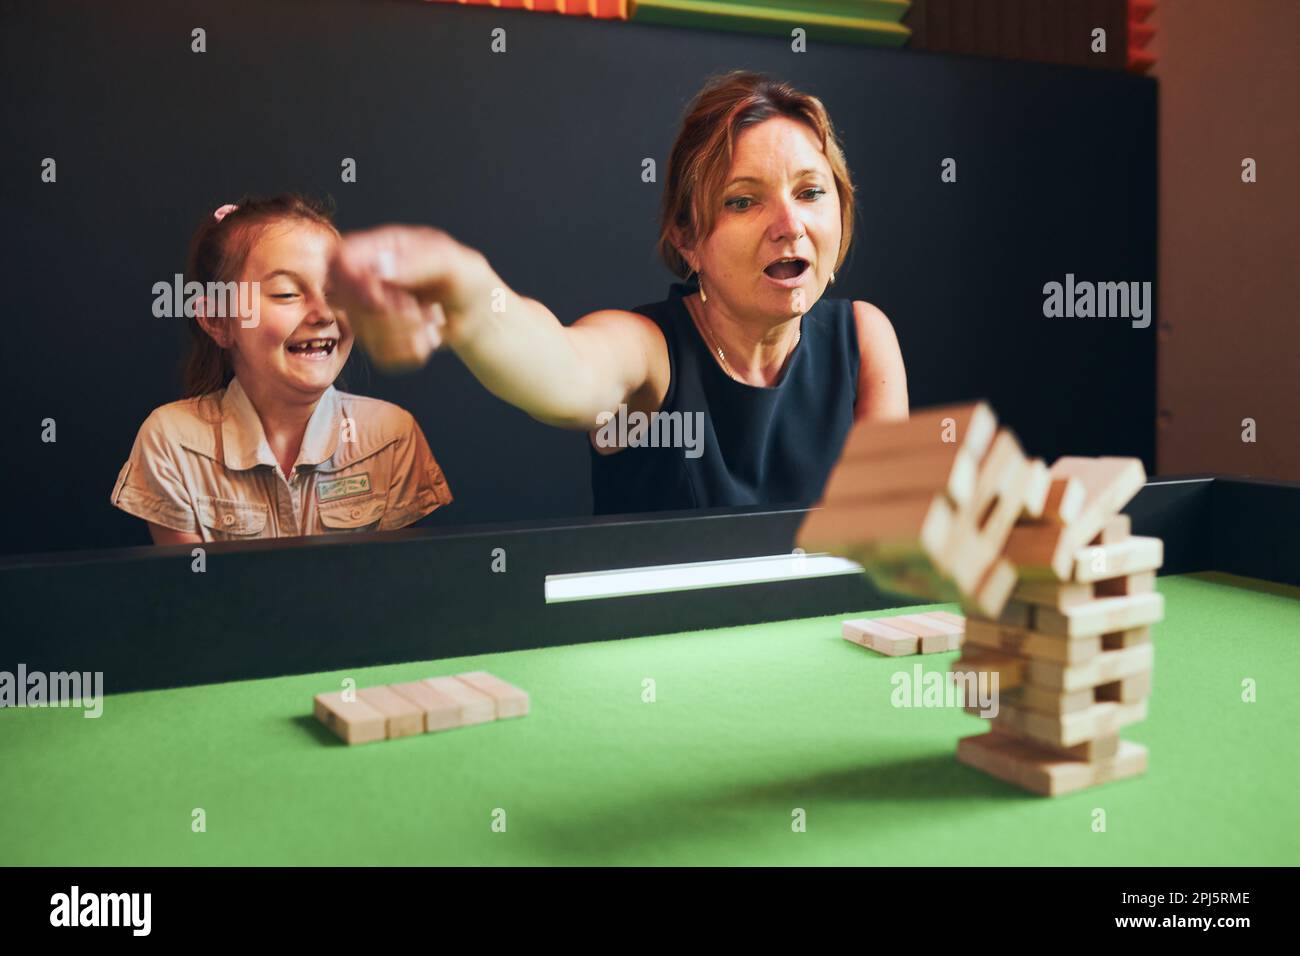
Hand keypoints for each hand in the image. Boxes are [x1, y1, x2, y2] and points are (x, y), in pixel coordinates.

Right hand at [329, 226, 456, 372]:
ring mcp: (368, 312)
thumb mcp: (449, 262)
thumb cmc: (462, 275)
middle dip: (392, 315)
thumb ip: (416, 261)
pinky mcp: (378, 342)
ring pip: (368, 337)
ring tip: (429, 317)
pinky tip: (426, 335)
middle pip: (351, 305)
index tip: (379, 298)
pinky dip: (413, 351)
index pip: (340, 261)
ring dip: (409, 333)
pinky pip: (384, 357)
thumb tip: (380, 268)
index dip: (353, 284)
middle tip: (420, 306)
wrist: (474, 309)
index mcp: (377, 248)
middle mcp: (365, 279)